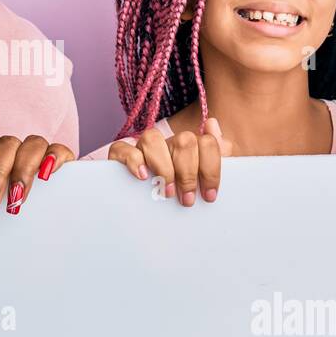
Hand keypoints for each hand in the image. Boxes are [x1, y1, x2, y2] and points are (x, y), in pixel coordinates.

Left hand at [0, 136, 75, 217]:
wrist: (49, 217)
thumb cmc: (11, 215)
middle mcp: (13, 150)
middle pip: (3, 150)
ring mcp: (36, 151)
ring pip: (30, 147)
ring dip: (22, 172)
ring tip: (17, 198)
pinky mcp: (61, 157)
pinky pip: (58, 149)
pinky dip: (52, 158)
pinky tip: (46, 174)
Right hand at [106, 118, 231, 206]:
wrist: (144, 213)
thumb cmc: (179, 193)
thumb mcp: (202, 180)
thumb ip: (215, 155)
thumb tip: (212, 123)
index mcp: (190, 146)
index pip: (207, 142)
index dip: (211, 169)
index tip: (209, 195)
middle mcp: (167, 142)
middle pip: (184, 141)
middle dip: (188, 174)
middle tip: (188, 199)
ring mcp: (143, 147)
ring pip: (153, 138)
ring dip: (164, 168)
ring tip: (167, 192)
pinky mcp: (120, 155)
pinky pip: (122, 148)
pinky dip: (133, 160)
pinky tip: (142, 177)